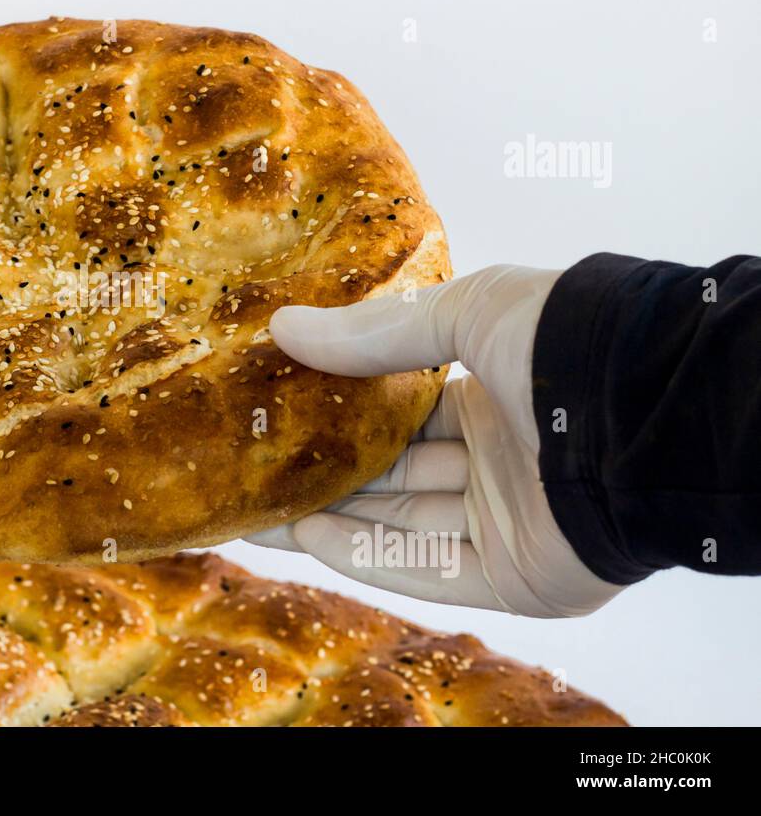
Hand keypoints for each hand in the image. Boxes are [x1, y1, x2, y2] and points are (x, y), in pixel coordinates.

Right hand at [247, 265, 623, 616]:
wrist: (641, 413)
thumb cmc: (565, 345)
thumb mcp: (465, 313)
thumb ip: (375, 332)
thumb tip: (283, 328)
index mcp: (497, 398)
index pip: (405, 418)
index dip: (344, 418)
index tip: (280, 412)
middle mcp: (500, 463)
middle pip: (393, 478)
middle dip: (324, 474)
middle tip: (250, 468)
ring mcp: (507, 523)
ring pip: (399, 526)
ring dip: (327, 518)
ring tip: (254, 507)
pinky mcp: (514, 579)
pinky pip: (426, 570)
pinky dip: (364, 556)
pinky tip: (304, 536)